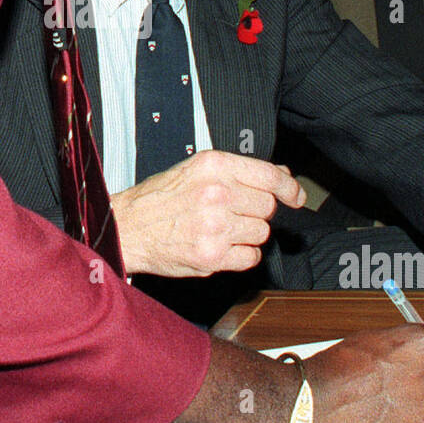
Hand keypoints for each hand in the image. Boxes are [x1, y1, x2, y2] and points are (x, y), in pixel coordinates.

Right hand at [110, 149, 305, 277]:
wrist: (127, 228)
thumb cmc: (159, 199)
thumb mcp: (196, 170)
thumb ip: (239, 172)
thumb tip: (280, 176)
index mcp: (214, 166)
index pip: (269, 176)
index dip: (289, 188)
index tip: (296, 197)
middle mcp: (217, 193)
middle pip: (267, 207)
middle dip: (256, 212)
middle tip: (233, 213)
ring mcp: (216, 226)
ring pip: (261, 233)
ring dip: (247, 234)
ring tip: (220, 229)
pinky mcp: (213, 255)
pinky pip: (251, 257)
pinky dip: (241, 255)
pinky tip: (221, 246)